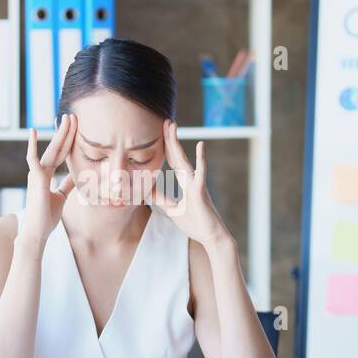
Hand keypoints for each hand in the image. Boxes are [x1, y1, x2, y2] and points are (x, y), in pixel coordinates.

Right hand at [19, 112, 76, 248]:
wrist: (37, 231)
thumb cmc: (47, 216)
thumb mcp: (61, 197)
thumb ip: (65, 185)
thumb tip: (74, 177)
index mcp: (47, 175)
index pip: (61, 154)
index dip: (68, 141)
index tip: (73, 128)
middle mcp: (41, 171)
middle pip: (57, 148)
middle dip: (66, 132)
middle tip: (72, 116)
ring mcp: (37, 173)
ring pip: (51, 149)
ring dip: (60, 134)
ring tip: (66, 118)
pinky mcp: (35, 177)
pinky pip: (33, 158)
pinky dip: (33, 145)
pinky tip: (34, 131)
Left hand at [150, 119, 230, 249]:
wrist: (211, 236)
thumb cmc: (195, 224)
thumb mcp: (172, 211)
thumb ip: (161, 200)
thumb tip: (147, 191)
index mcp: (186, 182)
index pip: (174, 160)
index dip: (167, 146)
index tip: (161, 131)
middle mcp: (191, 179)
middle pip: (178, 155)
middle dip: (171, 138)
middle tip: (166, 121)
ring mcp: (197, 184)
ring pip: (185, 160)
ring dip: (178, 143)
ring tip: (173, 127)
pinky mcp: (201, 192)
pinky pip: (200, 174)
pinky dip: (201, 160)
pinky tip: (200, 146)